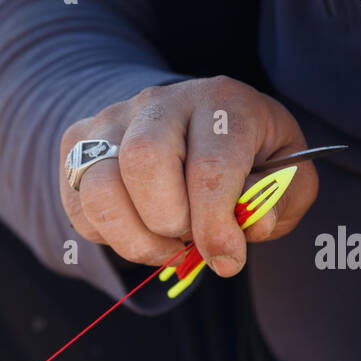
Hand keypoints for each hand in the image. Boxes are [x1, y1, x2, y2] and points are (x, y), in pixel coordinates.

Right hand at [59, 75, 317, 275]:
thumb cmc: (243, 156)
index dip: (215, 226)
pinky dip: (109, 236)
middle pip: (144, 163)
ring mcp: (110, 121)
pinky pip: (79, 207)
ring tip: (165, 245)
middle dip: (169, 222)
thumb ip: (281, 198)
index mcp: (220, 101)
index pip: (209, 166)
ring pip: (100, 189)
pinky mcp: (77, 145)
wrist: (190, 124)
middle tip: (190, 237)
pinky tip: (139, 231)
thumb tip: (252, 226)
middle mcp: (159, 102)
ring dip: (135, 239)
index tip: (228, 258)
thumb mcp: (283, 171)